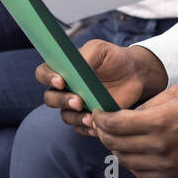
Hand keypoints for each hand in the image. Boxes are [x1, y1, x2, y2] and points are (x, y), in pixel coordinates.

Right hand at [36, 40, 167, 135]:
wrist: (134, 74)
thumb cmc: (114, 58)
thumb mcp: (100, 49)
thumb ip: (86, 55)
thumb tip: (74, 68)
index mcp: (63, 68)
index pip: (43, 73)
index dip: (47, 78)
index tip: (61, 81)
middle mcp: (66, 88)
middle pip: (50, 98)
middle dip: (62, 101)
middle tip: (78, 101)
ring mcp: (76, 104)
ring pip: (65, 115)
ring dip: (75, 117)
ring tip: (90, 118)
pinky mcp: (88, 117)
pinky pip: (80, 127)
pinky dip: (86, 128)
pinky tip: (97, 126)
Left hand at [87, 85, 177, 177]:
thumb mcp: (176, 93)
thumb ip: (148, 104)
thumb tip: (126, 115)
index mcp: (159, 121)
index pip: (116, 124)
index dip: (101, 119)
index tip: (97, 114)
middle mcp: (159, 146)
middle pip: (116, 143)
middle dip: (103, 133)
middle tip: (100, 125)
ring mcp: (165, 165)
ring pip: (125, 160)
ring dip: (115, 148)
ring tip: (114, 138)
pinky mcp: (172, 176)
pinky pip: (140, 173)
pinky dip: (130, 163)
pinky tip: (131, 152)